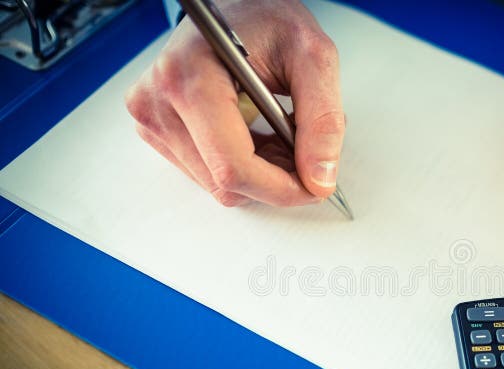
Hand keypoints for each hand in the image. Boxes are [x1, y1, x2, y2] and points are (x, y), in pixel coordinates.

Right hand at [126, 0, 344, 206]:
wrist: (233, 7)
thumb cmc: (265, 20)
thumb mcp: (312, 56)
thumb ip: (323, 119)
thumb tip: (320, 178)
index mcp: (188, 78)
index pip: (232, 167)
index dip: (280, 188)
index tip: (313, 186)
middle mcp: (157, 102)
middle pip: (226, 183)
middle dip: (275, 179)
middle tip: (304, 150)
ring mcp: (152, 119)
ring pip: (219, 186)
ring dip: (260, 174)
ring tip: (280, 134)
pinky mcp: (157, 131)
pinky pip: (208, 176)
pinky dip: (243, 167)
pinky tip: (257, 136)